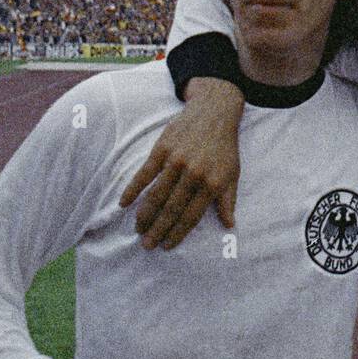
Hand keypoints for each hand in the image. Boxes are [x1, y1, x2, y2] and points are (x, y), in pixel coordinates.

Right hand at [118, 78, 244, 248]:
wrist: (215, 112)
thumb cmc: (224, 147)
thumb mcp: (232, 173)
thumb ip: (228, 200)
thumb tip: (230, 225)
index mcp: (212, 183)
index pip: (191, 216)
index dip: (178, 233)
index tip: (167, 246)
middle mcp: (194, 174)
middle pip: (171, 209)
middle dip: (158, 230)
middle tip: (146, 245)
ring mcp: (176, 161)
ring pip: (156, 194)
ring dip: (145, 215)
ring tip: (138, 230)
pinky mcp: (162, 149)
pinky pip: (144, 173)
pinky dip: (133, 189)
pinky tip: (125, 204)